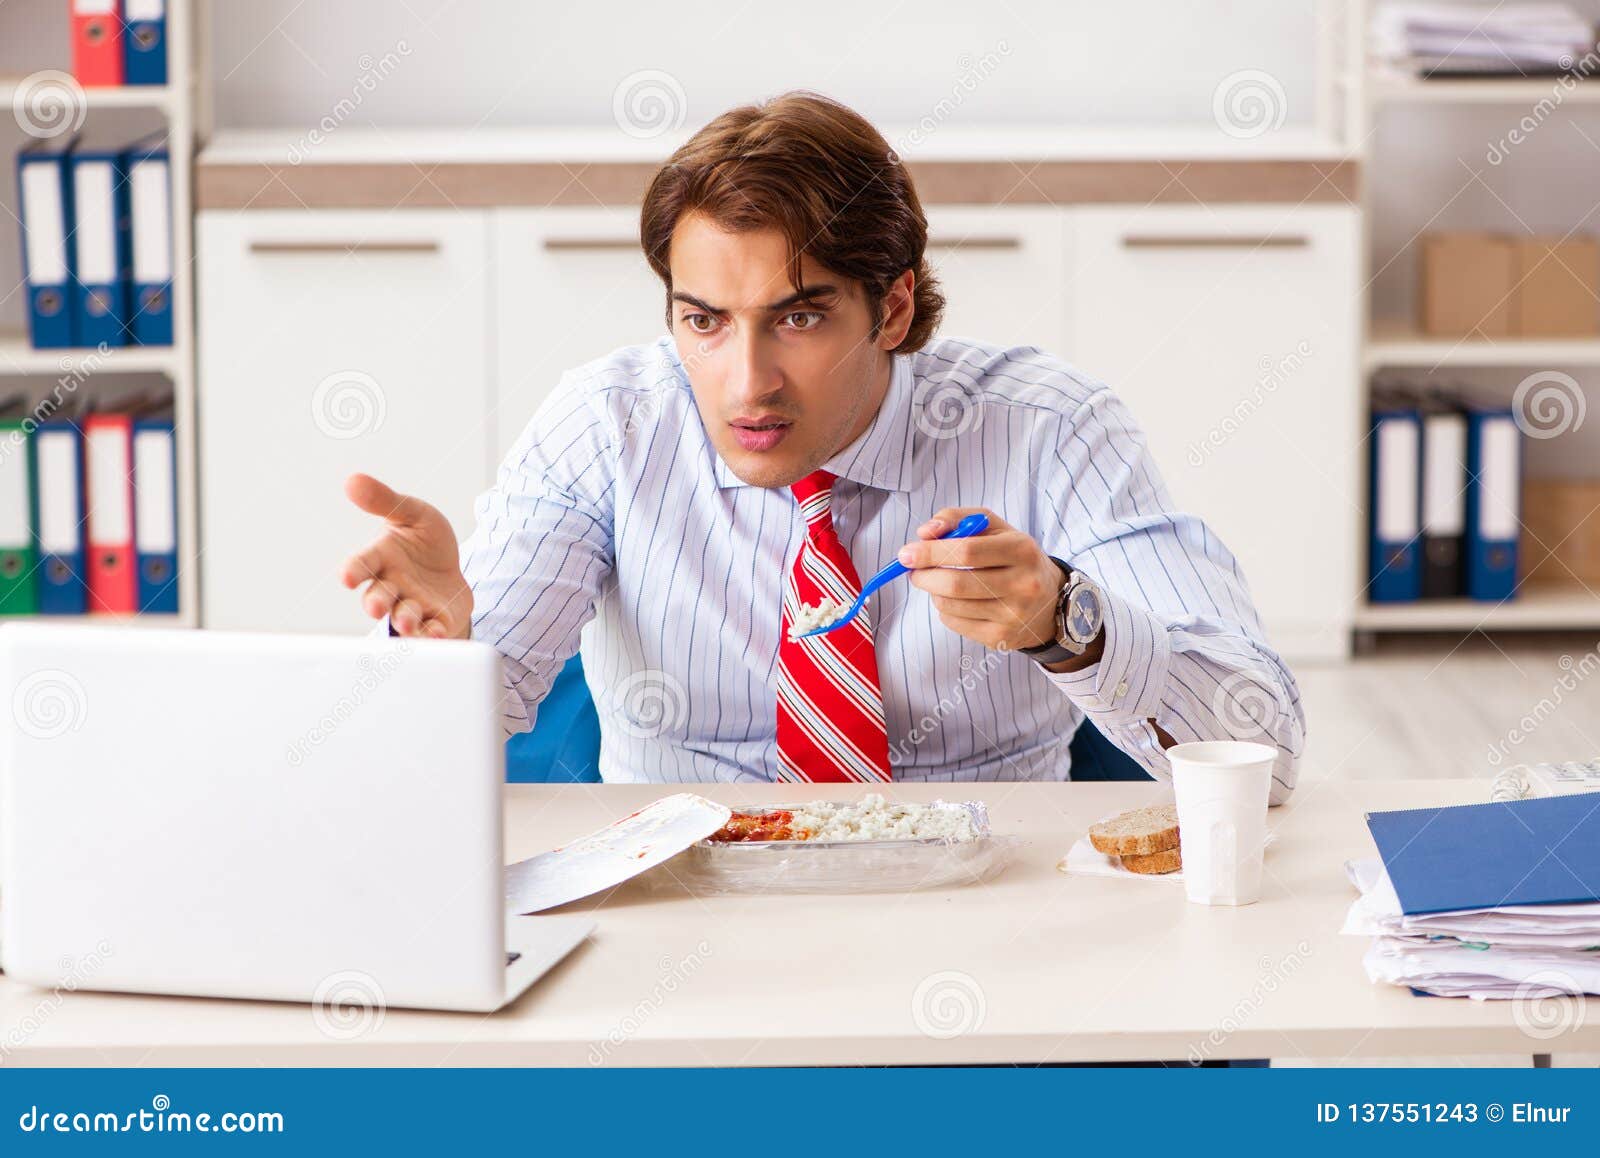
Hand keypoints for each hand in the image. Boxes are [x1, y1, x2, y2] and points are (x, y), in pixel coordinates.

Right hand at [340, 473, 471, 639]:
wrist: (451, 566)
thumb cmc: (423, 540)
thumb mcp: (412, 513)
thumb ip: (385, 501)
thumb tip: (353, 479)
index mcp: (382, 557)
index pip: (362, 563)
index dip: (354, 570)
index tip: (347, 577)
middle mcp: (393, 585)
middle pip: (379, 596)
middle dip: (377, 602)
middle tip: (376, 606)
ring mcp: (414, 605)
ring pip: (404, 617)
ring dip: (405, 620)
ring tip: (409, 622)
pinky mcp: (437, 619)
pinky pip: (433, 630)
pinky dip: (433, 634)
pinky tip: (437, 633)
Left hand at [896, 507, 1065, 653]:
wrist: (1051, 601)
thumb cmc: (1014, 557)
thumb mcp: (995, 528)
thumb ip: (958, 519)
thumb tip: (924, 533)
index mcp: (1022, 550)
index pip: (967, 551)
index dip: (930, 552)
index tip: (906, 553)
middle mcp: (1023, 585)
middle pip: (955, 583)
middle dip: (924, 576)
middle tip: (914, 571)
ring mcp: (1013, 616)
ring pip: (950, 605)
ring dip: (933, 592)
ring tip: (941, 583)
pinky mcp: (1001, 638)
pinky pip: (954, 623)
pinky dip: (945, 609)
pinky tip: (958, 601)